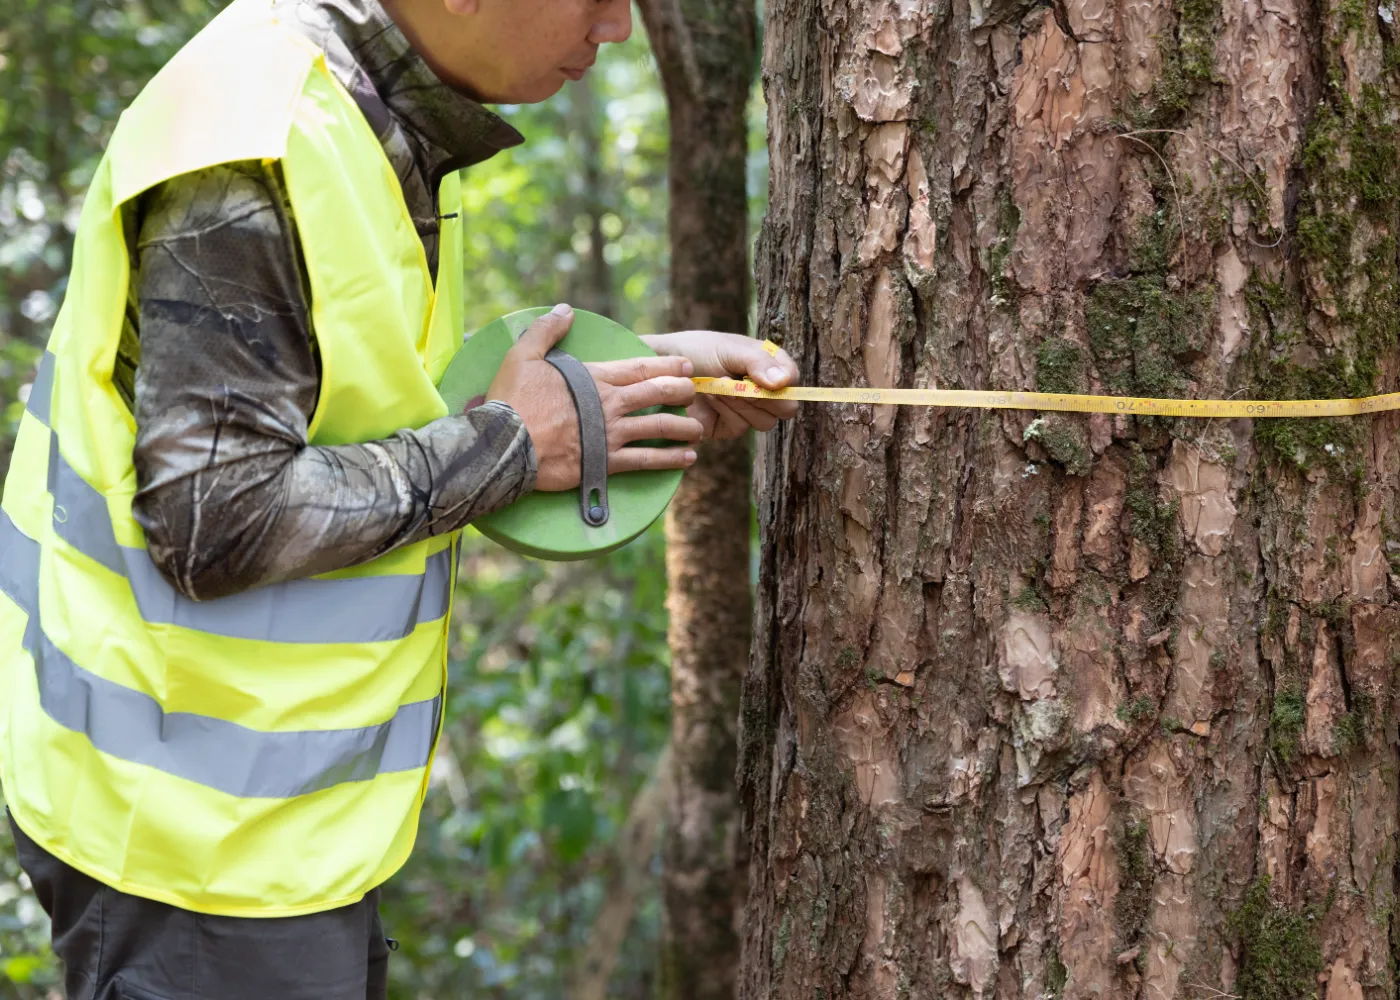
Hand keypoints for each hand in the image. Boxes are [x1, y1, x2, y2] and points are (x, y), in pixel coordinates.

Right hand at [487, 305, 703, 490]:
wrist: (505, 444)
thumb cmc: (512, 400)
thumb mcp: (523, 355)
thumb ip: (546, 330)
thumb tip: (565, 309)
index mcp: (594, 378)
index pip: (639, 368)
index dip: (666, 365)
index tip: (686, 365)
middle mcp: (609, 404)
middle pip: (657, 393)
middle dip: (681, 391)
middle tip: (695, 392)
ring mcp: (610, 433)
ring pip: (659, 427)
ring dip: (683, 427)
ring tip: (698, 428)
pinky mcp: (605, 461)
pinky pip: (646, 460)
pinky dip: (670, 459)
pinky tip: (688, 458)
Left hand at [642, 331, 798, 439]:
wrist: (657, 370)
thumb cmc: (694, 351)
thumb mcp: (728, 348)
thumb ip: (757, 361)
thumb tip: (785, 381)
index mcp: (765, 364)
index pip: (792, 377)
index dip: (785, 381)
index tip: (767, 378)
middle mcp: (760, 389)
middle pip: (786, 407)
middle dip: (763, 397)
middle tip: (738, 382)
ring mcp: (746, 411)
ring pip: (765, 422)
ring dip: (741, 403)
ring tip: (718, 386)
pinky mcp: (727, 428)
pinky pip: (740, 428)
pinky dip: (726, 412)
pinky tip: (710, 399)